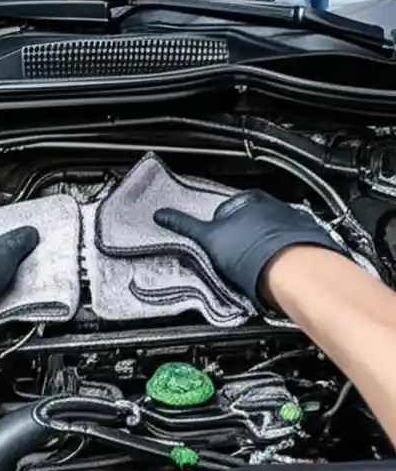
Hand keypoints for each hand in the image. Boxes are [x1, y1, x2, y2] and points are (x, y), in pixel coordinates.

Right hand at [154, 190, 345, 307]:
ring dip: (262, 245)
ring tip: (255, 267)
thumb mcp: (209, 239)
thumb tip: (161, 214)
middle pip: (250, 220)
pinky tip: (274, 270)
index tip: (218, 243)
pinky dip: (282, 254)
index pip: (225, 210)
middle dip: (242, 236)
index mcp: (248, 199)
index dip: (218, 227)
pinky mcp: (309, 239)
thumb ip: (185, 225)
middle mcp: (273, 205)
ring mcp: (293, 221)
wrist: (293, 271)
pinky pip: (289, 244)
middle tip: (234, 257)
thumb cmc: (250, 253)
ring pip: (270, 232)